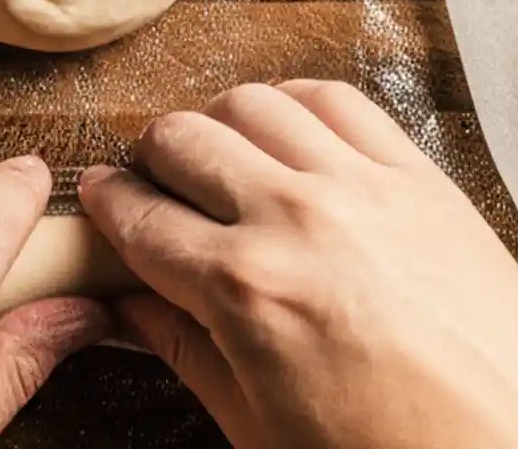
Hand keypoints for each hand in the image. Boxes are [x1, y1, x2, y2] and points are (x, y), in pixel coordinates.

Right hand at [80, 81, 517, 448]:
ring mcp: (362, 187)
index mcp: (243, 290)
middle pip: (184, 140)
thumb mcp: (256, 424)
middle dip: (149, 156)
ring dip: (215, 121)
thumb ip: (181, 348)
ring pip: (252, 103)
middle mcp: (296, 218)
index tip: (97, 195)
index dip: (104, 201)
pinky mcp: (420, 176)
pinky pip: (340, 101)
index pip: (140, 218)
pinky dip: (295, 102)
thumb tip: (123, 306)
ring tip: (216, 154)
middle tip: (151, 180)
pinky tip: (286, 130)